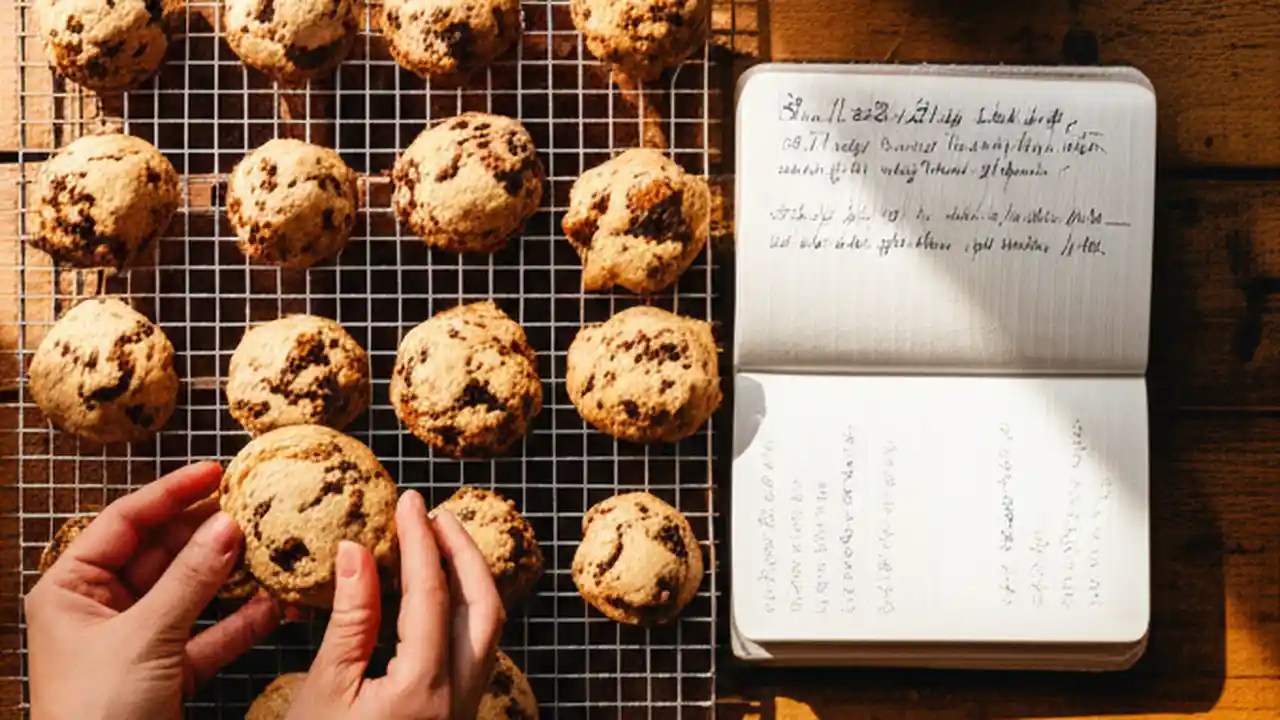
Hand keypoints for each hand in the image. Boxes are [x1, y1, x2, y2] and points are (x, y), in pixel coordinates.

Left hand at [26, 462, 280, 719]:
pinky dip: (240, 622)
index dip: (171, 493)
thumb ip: (190, 580)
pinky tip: (275, 604)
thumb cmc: (96, 713)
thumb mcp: (144, 638)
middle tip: (253, 506)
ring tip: (270, 546)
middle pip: (162, 553)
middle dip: (208, 533)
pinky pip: (208, 635)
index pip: (124, 523)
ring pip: (190, 593)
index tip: (216, 471)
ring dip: (231, 576)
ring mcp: (136, 641)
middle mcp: (101, 610)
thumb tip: (228, 525)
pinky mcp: (167, 674)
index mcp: (71, 590)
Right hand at [288, 490, 504, 719]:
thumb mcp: (323, 691)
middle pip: (485, 607)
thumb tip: (359, 550)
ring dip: (469, 581)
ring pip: (488, 631)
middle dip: (464, 553)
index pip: (432, 594)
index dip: (421, 541)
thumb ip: (349, 620)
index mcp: (423, 690)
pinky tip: (433, 596)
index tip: (409, 500)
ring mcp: (465, 710)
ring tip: (437, 543)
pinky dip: (462, 612)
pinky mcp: (457, 717)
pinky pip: (475, 652)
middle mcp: (459, 699)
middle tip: (435, 515)